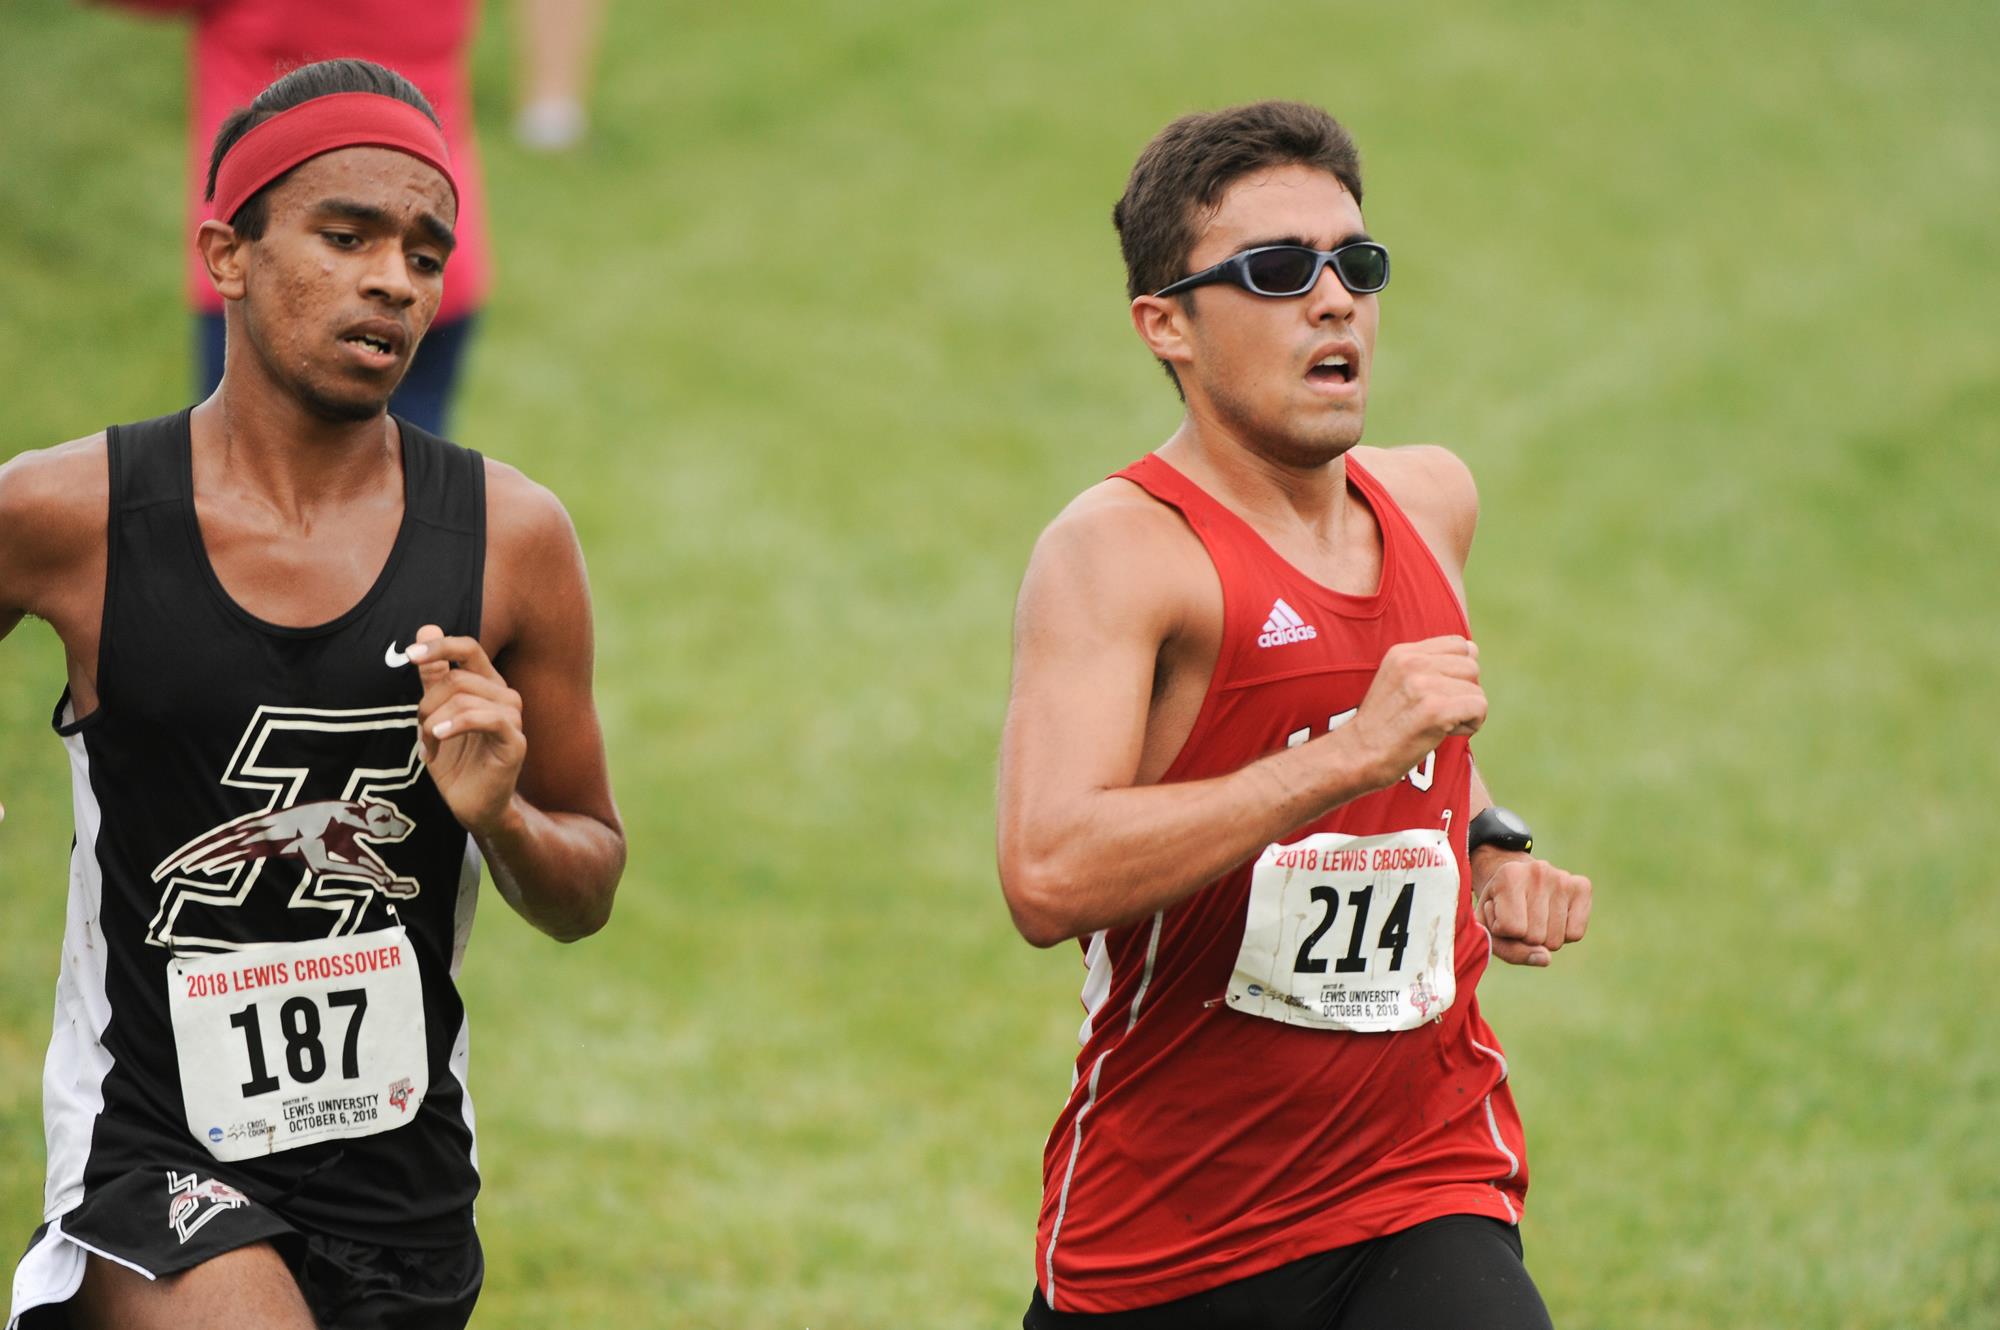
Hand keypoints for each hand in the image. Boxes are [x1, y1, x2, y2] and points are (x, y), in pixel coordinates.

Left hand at [408, 624, 525, 835]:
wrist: (475, 807)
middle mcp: (504, 696)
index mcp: (487, 684)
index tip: (410, 655)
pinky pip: (486, 719)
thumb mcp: (435, 715)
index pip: (469, 648)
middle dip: (428, 702)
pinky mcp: (515, 742)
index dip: (440, 646)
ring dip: (436, 721)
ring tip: (430, 744)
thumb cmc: (457, 762)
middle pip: (457, 677)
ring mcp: (513, 718)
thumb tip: (426, 627)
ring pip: (465, 698)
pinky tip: (438, 738)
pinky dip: (456, 724)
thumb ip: (433, 676)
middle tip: (421, 729)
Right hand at [1338, 636, 1485, 789]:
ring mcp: (1424, 685)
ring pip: (1477, 690)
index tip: (1440, 692)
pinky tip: (1448, 732)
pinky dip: (1472, 724)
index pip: (1459, 644)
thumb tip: (1473, 650)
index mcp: (1403, 652)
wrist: (1357, 755)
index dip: (1458, 671)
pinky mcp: (1436, 710)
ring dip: (1467, 711)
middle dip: (1464, 692)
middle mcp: (1413, 663)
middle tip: (1439, 712)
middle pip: (1471, 667)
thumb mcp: (1395, 678)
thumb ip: (1428, 663)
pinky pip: (1479, 708)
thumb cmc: (1382, 724)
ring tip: (1440, 724)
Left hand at [1474, 852, 1591, 966]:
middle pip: (1535, 937)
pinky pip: (1575, 934)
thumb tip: (1546, 959)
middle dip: (1524, 937)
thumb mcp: (1489, 928)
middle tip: (1518, 915)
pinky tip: (1553, 915)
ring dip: (1543, 937)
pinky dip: (1563, 934)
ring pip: (1555, 940)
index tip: (1500, 915)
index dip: (1503, 931)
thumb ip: (1510, 951)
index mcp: (1509, 875)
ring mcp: (1563, 878)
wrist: (1514, 879)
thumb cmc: (1498, 908)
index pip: (1512, 929)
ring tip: (1534, 915)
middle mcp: (1539, 872)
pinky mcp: (1582, 886)